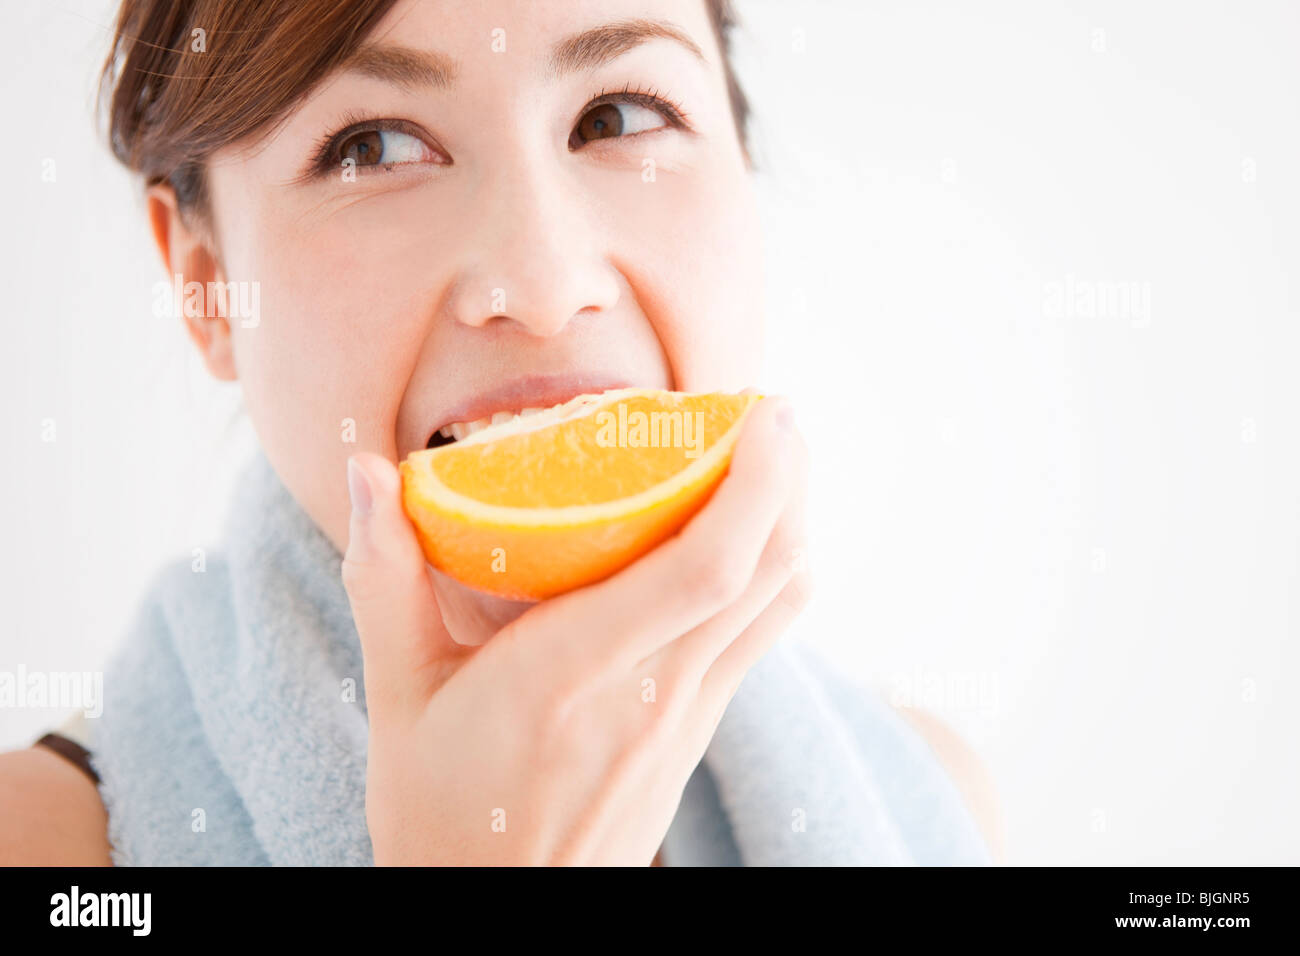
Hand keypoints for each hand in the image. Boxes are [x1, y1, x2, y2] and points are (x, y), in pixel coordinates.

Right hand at [342, 396, 810, 864]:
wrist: (499, 914)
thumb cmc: (440, 812)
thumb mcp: (396, 697)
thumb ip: (386, 579)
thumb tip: (369, 472)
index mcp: (572, 672)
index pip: (699, 570)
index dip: (753, 485)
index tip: (764, 415)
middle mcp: (651, 692)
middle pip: (764, 572)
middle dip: (788, 479)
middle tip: (772, 410)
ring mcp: (685, 716)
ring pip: (776, 603)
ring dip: (789, 521)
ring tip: (769, 457)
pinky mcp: (696, 730)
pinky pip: (760, 636)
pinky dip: (772, 573)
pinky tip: (747, 535)